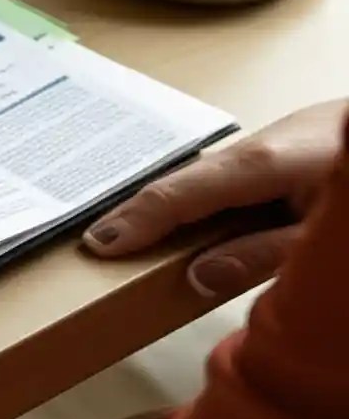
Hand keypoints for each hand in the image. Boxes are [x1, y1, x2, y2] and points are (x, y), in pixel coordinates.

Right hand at [82, 99, 347, 296]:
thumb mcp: (322, 238)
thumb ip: (262, 255)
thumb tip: (197, 273)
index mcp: (264, 163)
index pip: (180, 194)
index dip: (136, 221)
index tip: (96, 246)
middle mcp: (256, 148)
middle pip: (186, 184)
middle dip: (142, 213)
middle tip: (99, 244)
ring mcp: (268, 146)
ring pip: (206, 181)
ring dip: (170, 208)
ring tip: (130, 236)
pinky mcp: (281, 154)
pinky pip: (228, 181)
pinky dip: (200, 202)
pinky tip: (190, 223)